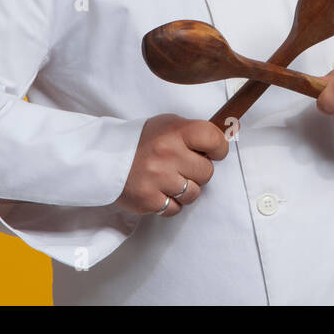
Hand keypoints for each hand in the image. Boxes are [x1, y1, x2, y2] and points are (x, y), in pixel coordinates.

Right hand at [114, 114, 228, 216]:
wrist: (106, 157)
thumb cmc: (143, 141)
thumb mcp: (168, 125)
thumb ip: (194, 132)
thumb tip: (227, 135)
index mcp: (175, 131)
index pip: (214, 139)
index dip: (218, 148)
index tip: (213, 152)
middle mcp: (167, 153)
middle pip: (207, 172)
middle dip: (197, 171)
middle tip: (182, 166)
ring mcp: (158, 178)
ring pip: (193, 194)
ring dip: (184, 189)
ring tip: (169, 179)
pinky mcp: (149, 199)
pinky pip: (175, 208)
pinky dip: (169, 202)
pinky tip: (159, 190)